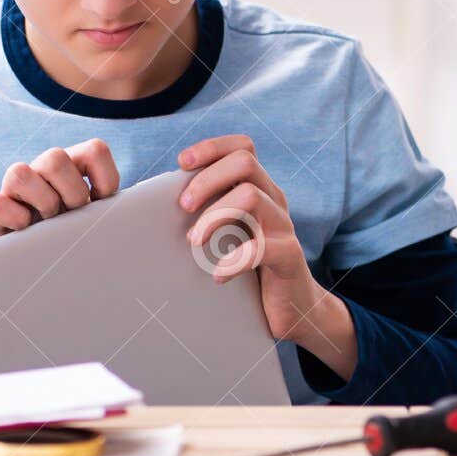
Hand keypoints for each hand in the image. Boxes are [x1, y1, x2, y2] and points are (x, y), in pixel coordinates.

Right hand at [0, 139, 118, 256]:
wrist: (27, 256)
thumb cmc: (71, 233)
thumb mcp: (94, 217)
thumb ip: (111, 208)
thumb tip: (138, 213)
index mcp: (75, 166)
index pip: (95, 150)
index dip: (105, 177)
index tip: (103, 202)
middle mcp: (44, 169)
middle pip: (56, 158)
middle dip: (71, 193)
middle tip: (73, 216)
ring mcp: (15, 187)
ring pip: (20, 172)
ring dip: (42, 203)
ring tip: (48, 224)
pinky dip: (14, 219)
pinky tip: (25, 231)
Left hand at [177, 134, 356, 379]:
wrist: (295, 308)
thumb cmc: (253, 268)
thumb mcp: (233, 231)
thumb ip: (213, 211)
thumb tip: (161, 201)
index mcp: (261, 189)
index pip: (243, 148)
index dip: (212, 147)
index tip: (182, 163)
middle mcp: (275, 201)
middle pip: (245, 162)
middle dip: (206, 180)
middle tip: (183, 207)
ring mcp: (284, 227)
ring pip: (250, 197)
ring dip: (214, 215)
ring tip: (195, 241)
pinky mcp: (290, 257)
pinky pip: (261, 247)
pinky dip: (233, 259)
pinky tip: (218, 275)